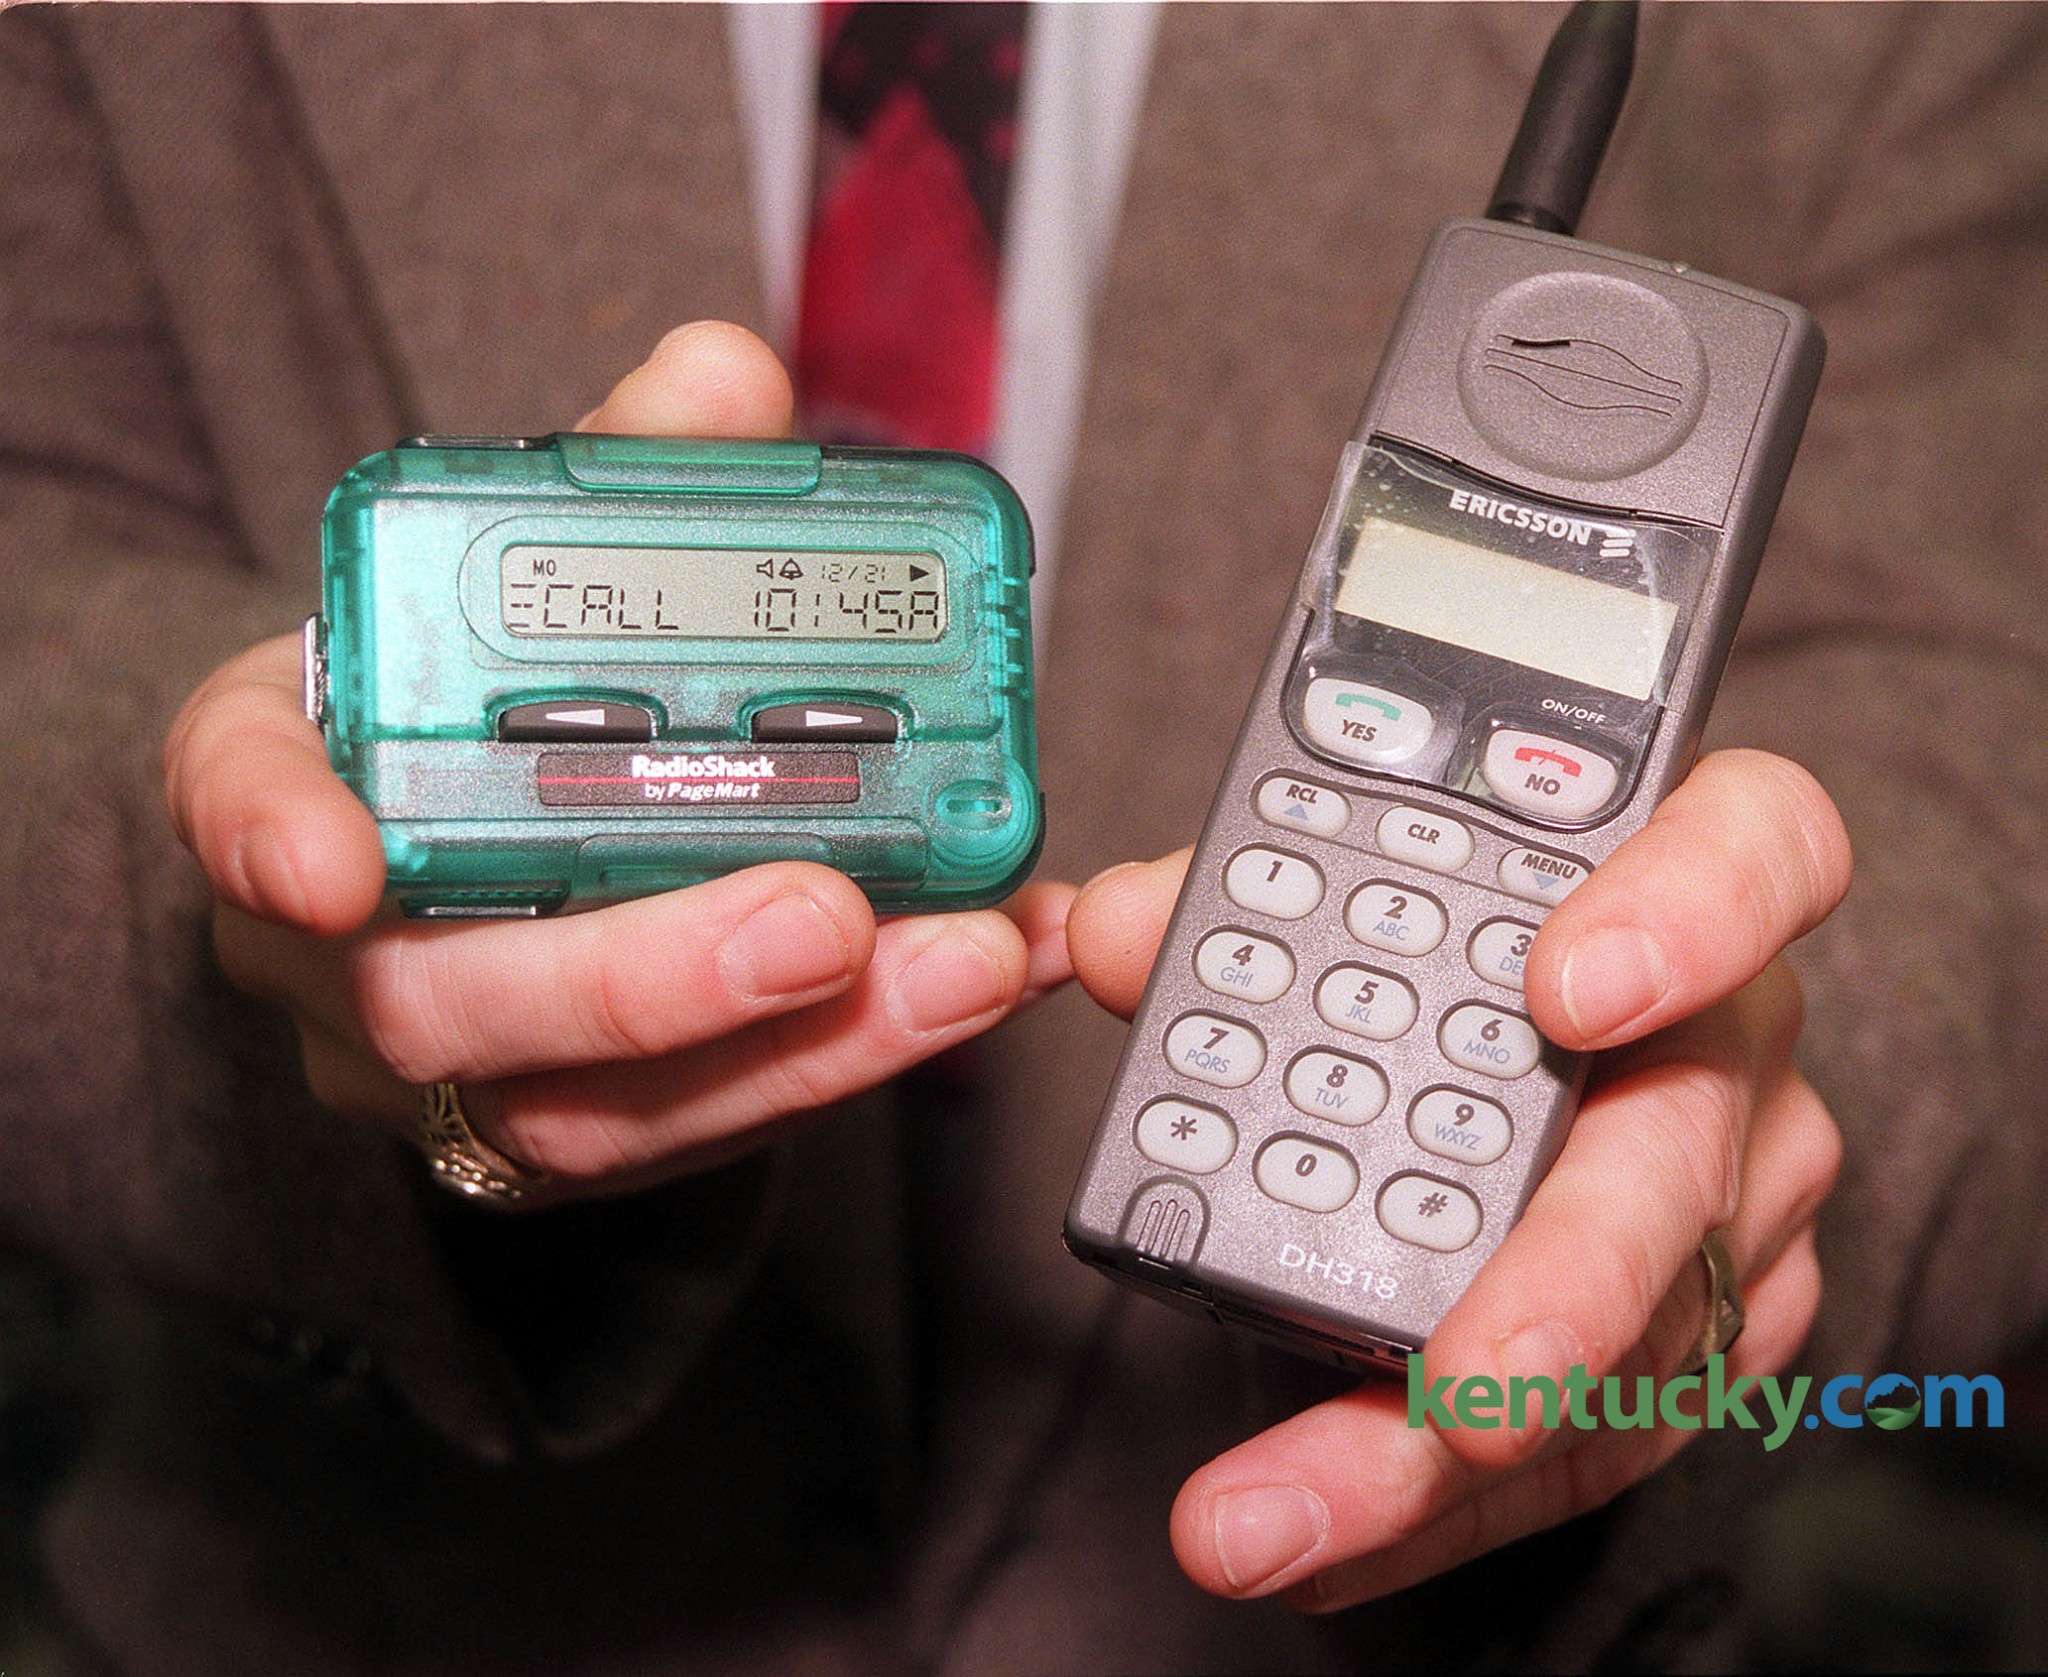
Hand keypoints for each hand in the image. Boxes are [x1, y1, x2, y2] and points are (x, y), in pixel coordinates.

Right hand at [164, 322, 1072, 1201]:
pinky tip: (988, 974)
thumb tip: (726, 379)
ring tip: (963, 961)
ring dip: (801, 1046)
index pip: (233, 798)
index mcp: (301, 772)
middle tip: (824, 913)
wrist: (483, 826)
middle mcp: (350, 951)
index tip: (330, 864)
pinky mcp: (587, 1132)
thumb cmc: (494, 684)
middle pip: (442, 1005)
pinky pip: (707, 1128)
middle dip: (644, 974)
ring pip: (594, 1115)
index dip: (268, 832)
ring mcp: (463, 1069)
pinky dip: (860, 1057)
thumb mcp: (534, 559)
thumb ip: (620, 469)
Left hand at [1066, 749, 1849, 1606]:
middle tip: (1462, 1391)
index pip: (1759, 848)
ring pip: (1633, 1348)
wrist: (1541, 1040)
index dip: (1688, 909)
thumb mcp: (1328, 896)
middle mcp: (1724, 1046)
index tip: (1562, 992)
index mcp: (1662, 884)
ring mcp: (1733, 1199)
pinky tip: (1323, 1530)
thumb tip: (1114, 934)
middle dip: (1569, 1284)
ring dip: (1449, 1453)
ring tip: (1291, 1515)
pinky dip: (1444, 1498)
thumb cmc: (1439, 946)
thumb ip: (1221, 891)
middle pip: (1686, 1158)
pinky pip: (1594, 1439)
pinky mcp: (1705, 1331)